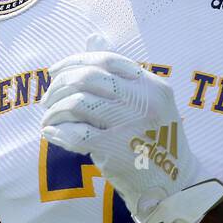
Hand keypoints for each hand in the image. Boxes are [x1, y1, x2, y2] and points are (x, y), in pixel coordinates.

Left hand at [40, 51, 222, 222]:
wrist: (174, 185)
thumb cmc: (155, 140)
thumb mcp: (149, 101)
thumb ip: (120, 73)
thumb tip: (93, 37)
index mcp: (152, 86)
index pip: (106, 60)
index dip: (74, 61)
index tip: (55, 71)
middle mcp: (143, 101)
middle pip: (87, 79)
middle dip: (59, 85)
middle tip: (48, 98)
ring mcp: (129, 125)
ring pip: (77, 103)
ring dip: (55, 110)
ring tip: (48, 119)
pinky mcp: (114, 150)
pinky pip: (74, 134)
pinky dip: (57, 132)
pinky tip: (50, 134)